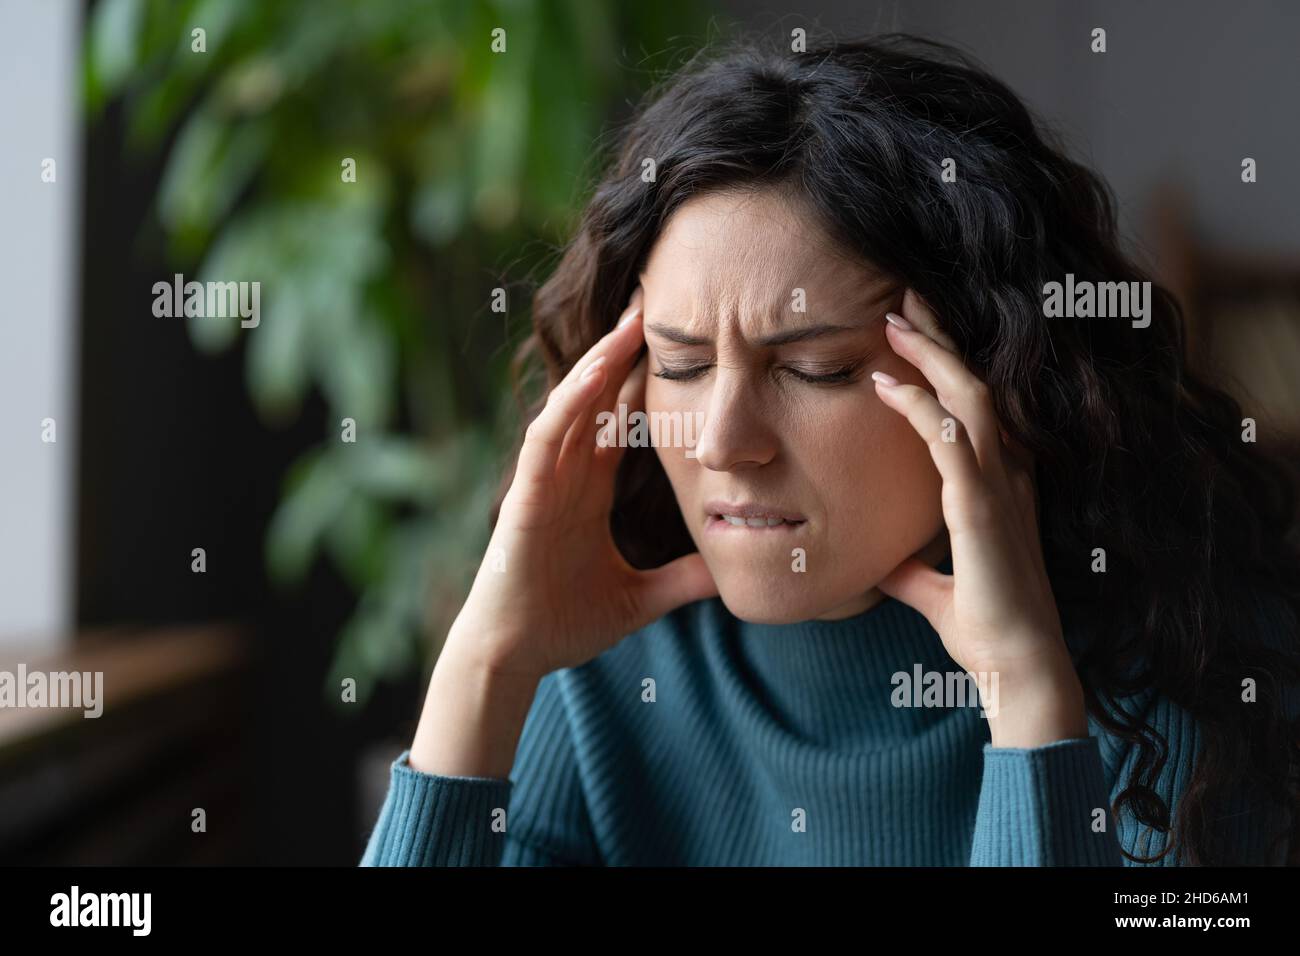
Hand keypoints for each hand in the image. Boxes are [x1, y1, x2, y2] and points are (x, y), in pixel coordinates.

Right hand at [450, 286, 717, 683]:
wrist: (515, 656)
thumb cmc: (564, 624)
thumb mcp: (642, 597)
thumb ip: (683, 580)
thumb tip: (730, 574)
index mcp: (590, 491)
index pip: (622, 422)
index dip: (647, 383)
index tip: (682, 345)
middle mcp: (567, 475)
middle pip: (597, 400)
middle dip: (624, 353)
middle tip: (657, 303)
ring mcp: (544, 480)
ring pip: (572, 406)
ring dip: (599, 363)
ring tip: (631, 322)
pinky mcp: (525, 494)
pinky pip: (545, 438)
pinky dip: (568, 404)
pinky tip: (592, 374)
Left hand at [871, 289, 1086, 746]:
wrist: (1018, 669)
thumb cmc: (985, 629)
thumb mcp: (934, 587)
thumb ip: (913, 567)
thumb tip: (885, 563)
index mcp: (1000, 485)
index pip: (975, 407)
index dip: (946, 365)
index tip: (908, 334)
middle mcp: (1006, 475)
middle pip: (975, 385)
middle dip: (939, 339)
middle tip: (901, 298)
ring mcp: (998, 488)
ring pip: (968, 398)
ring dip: (929, 355)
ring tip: (892, 319)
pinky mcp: (981, 510)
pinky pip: (948, 441)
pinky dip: (916, 407)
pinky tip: (883, 384)